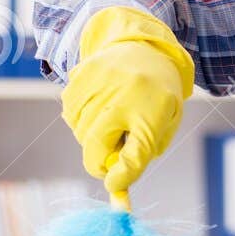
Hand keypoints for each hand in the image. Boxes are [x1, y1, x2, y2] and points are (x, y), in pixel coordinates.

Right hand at [60, 6, 195, 199]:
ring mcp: (100, 84)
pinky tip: (98, 106)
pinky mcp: (81, 76)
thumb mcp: (164, 124)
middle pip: (97, 146)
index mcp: (153, 111)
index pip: (135, 154)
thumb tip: (113, 183)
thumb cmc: (157, 97)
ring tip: (111, 121)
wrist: (145, 49)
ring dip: (91, 138)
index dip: (121, 176)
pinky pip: (70, 115)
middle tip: (108, 162)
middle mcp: (125, 96)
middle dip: (99, 162)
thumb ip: (142, 153)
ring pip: (80, 132)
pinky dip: (80, 120)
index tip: (114, 186)